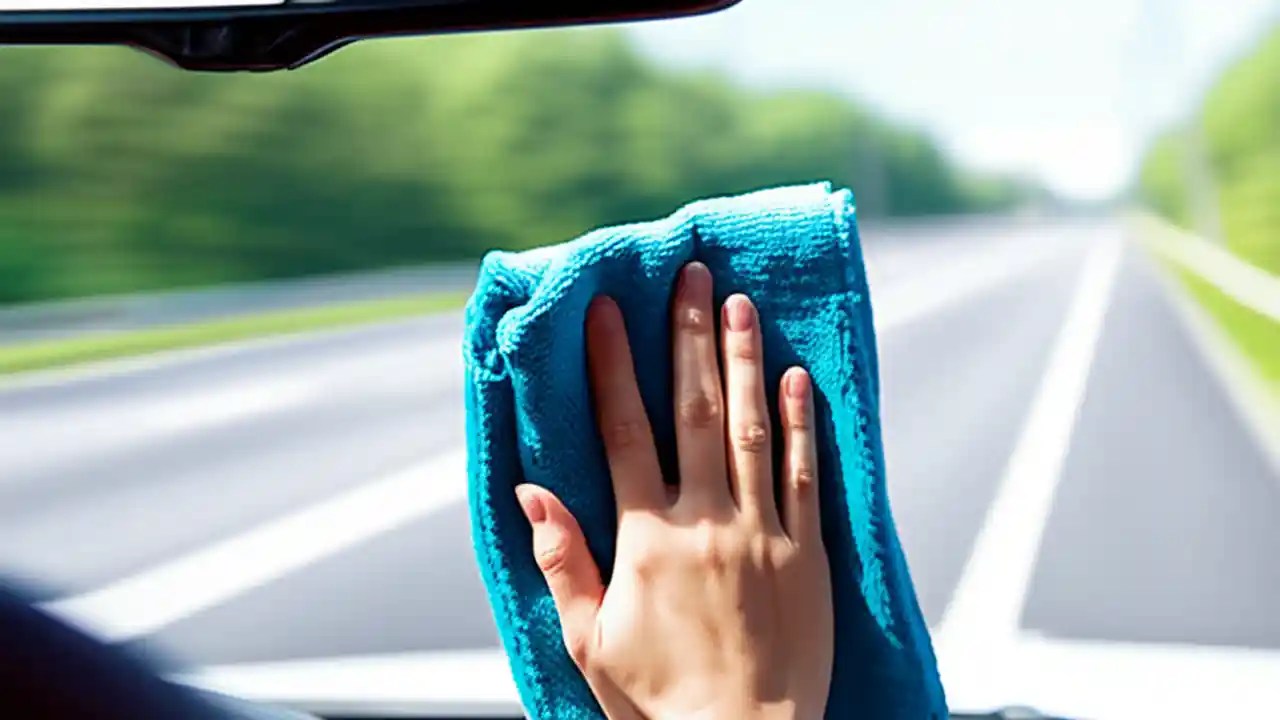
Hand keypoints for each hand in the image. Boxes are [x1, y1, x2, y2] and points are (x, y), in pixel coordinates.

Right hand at [514, 262, 833, 719]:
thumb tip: (531, 490)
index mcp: (646, 538)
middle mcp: (706, 521)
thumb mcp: (589, 641)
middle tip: (690, 276)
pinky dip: (802, 424)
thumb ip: (563, 560)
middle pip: (693, 412)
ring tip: (742, 304)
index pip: (625, 432)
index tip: (607, 311)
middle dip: (689, 338)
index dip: (614, 366)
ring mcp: (763, 533)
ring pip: (751, 430)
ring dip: (745, 362)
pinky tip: (797, 379)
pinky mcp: (807, 554)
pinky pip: (805, 476)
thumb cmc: (660, 702)